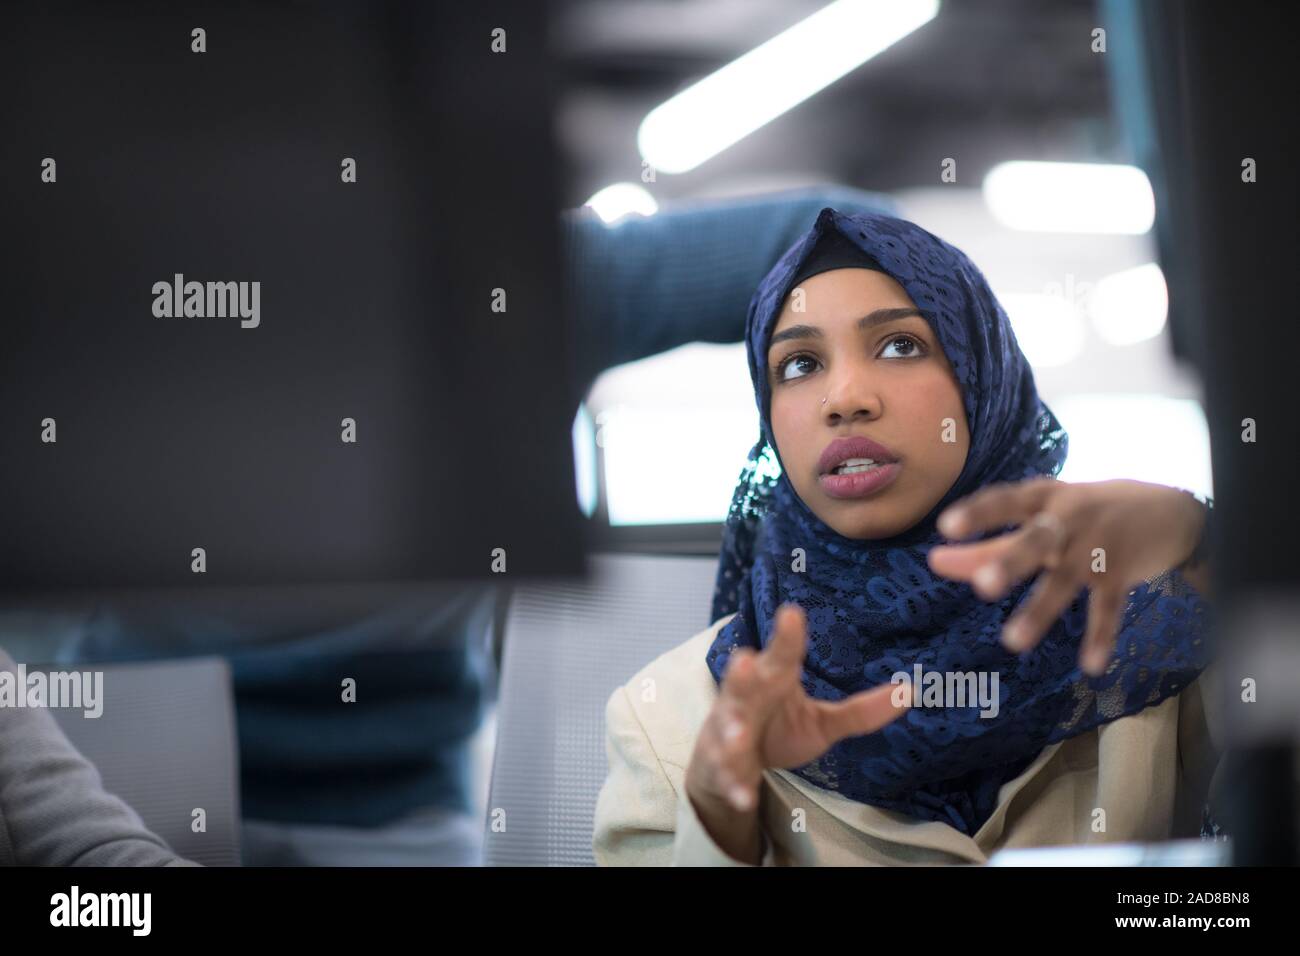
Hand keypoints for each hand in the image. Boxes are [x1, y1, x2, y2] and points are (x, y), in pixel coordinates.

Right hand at [685, 604, 909, 859]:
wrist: (728, 763)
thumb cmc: (777, 729)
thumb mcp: (822, 723)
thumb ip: (859, 711)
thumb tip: (909, 693)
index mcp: (772, 681)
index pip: (782, 655)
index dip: (786, 636)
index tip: (792, 613)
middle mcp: (745, 700)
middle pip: (741, 682)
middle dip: (741, 673)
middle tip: (744, 661)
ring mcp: (728, 732)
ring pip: (727, 726)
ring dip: (731, 729)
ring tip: (739, 735)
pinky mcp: (720, 764)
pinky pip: (726, 773)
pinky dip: (733, 785)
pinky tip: (744, 797)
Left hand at [925, 477, 1205, 675]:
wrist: (1171, 511)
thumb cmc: (1085, 514)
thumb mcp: (1039, 521)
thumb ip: (988, 544)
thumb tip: (934, 562)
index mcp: (1043, 498)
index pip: (1007, 501)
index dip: (979, 513)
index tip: (945, 526)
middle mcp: (1069, 518)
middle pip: (1037, 538)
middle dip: (1012, 562)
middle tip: (983, 587)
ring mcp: (1098, 547)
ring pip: (1067, 580)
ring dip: (1041, 609)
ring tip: (1013, 642)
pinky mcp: (1123, 574)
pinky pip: (1109, 608)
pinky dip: (1101, 636)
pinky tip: (1091, 666)